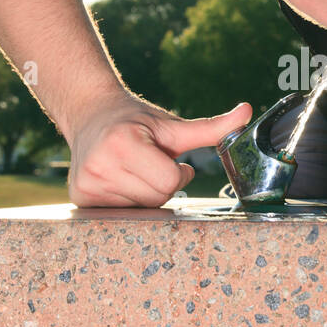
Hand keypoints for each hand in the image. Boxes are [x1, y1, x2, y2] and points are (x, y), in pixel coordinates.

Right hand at [67, 91, 251, 207]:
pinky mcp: (79, 198)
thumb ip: (210, 128)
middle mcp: (100, 165)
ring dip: (145, 194)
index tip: (167, 158)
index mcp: (123, 143)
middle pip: (156, 198)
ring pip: (141, 209)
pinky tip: (119, 181)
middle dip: (161, 184)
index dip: (176, 173)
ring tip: (132, 170)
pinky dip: (128, 201)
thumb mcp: (171, 125)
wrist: (90, 113)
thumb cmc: (136, 120)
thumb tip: (248, 111)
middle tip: (149, 163)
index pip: (168, 182)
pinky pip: (121, 214)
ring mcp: (87, 184)